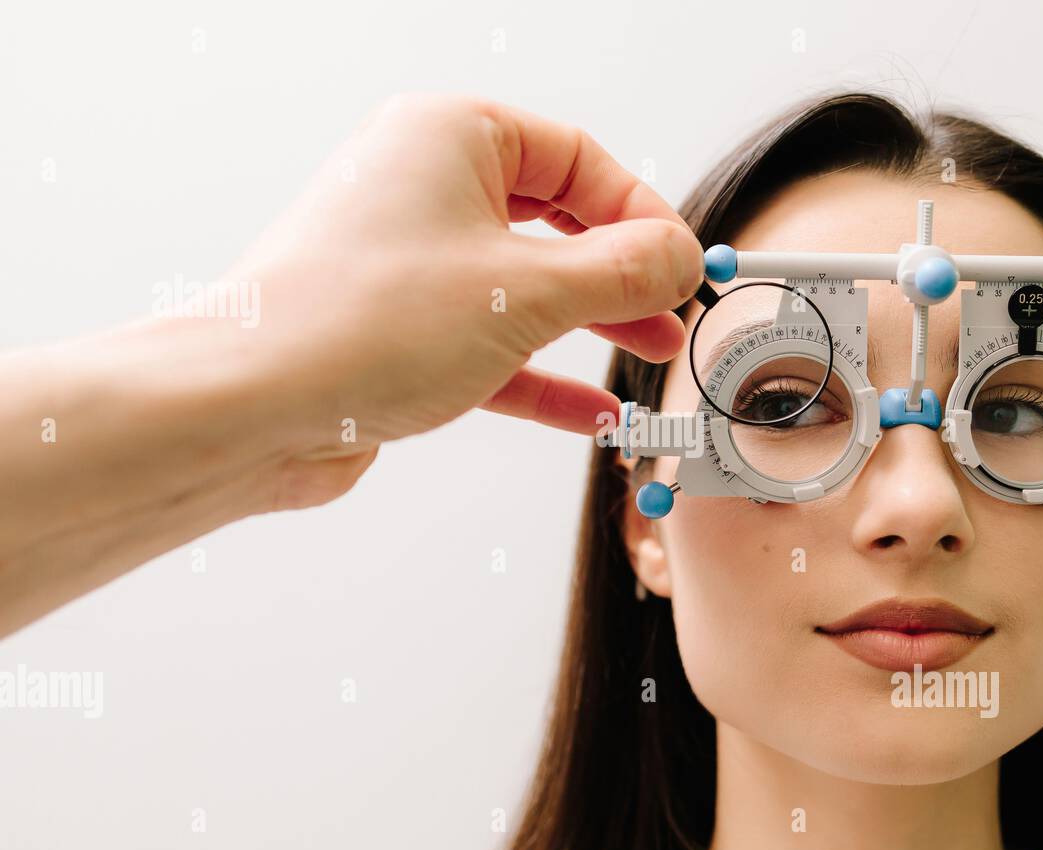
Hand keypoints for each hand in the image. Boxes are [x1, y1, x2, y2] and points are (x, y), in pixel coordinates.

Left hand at [219, 94, 701, 475]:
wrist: (250, 410)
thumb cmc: (364, 324)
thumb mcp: (527, 290)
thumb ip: (621, 271)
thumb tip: (679, 256)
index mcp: (450, 137)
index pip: (577, 158)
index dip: (641, 213)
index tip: (683, 264)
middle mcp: (425, 189)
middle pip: (555, 221)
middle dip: (621, 274)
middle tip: (671, 310)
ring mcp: (410, 262)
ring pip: (525, 286)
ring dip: (590, 325)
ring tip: (647, 354)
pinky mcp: (399, 332)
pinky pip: (491, 343)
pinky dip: (542, 375)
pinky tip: (593, 411)